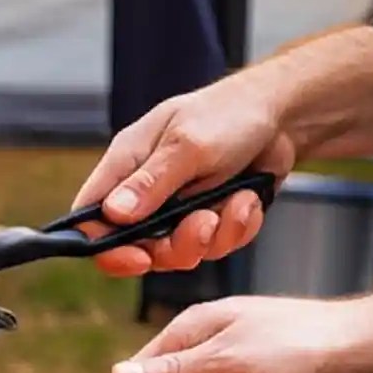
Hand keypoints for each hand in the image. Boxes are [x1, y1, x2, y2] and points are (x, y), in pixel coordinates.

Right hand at [73, 73, 296, 276]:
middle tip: (204, 223)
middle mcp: (146, 193)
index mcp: (126, 167)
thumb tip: (112, 213)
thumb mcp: (188, 145)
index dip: (103, 246)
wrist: (281, 115)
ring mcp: (177, 210)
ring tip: (237, 201)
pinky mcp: (208, 219)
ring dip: (215, 234)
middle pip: (138, 246)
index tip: (137, 258)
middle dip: (176, 245)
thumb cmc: (228, 114)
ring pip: (181, 252)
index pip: (91, 217)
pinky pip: (216, 246)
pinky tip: (247, 198)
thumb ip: (151, 181)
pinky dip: (237, 227)